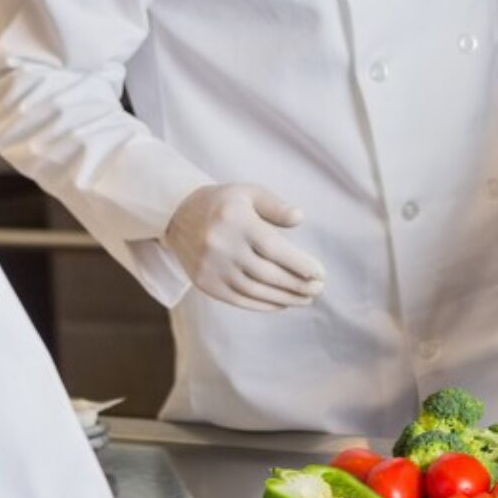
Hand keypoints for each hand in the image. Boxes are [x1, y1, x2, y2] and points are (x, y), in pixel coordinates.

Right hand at [165, 184, 324, 311]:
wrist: (177, 215)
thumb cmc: (225, 203)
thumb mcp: (250, 193)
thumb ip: (276, 206)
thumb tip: (300, 218)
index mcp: (235, 220)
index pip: (273, 248)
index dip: (299, 264)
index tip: (320, 273)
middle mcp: (220, 245)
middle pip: (267, 273)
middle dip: (297, 284)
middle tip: (319, 289)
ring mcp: (211, 267)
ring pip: (255, 290)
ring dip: (285, 298)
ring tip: (306, 298)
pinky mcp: (204, 283)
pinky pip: (239, 299)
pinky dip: (264, 304)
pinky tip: (283, 303)